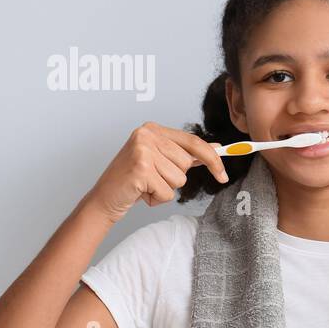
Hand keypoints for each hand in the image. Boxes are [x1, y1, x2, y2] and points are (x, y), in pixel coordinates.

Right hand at [85, 121, 228, 223]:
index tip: (223, 175)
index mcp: (153, 129)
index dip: (212, 160)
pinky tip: (140, 192)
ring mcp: (142, 150)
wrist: (104, 198)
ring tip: (145, 185)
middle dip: (174, 178)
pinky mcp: (140, 169)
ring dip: (165, 188)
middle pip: (187, 163)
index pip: (194, 142)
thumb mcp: (161, 161)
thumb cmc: (134, 180)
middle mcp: (146, 135)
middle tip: (152, 178)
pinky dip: (157, 198)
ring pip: (179, 179)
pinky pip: (168, 192)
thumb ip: (186, 153)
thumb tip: (217, 148)